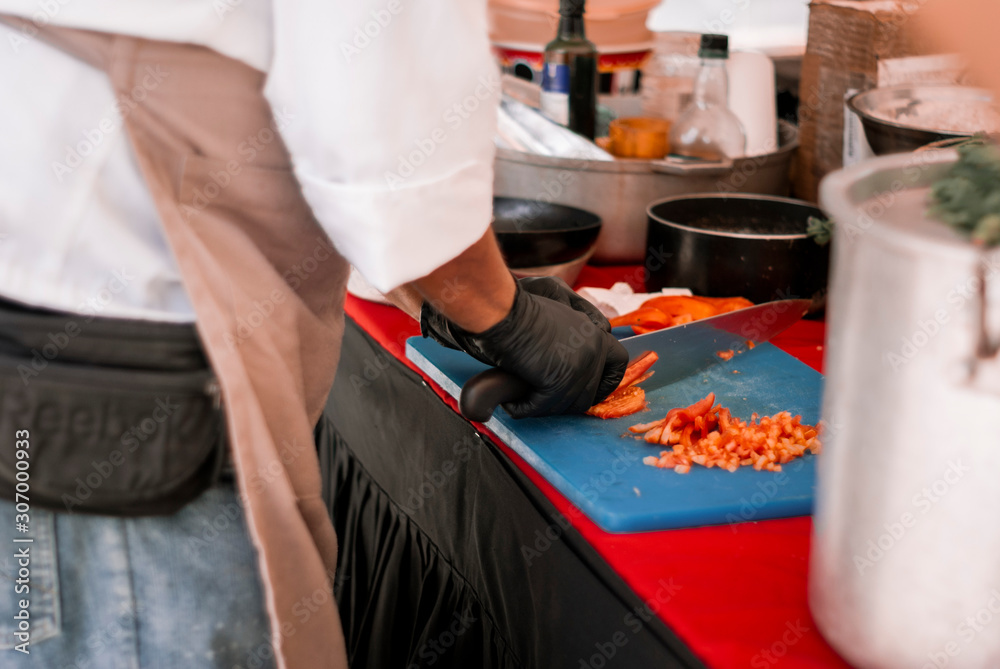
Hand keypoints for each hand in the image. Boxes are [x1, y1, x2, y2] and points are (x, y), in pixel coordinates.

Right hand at [422, 280, 627, 417]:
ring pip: (571, 404)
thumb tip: (575, 349)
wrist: (502, 311)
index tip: (586, 389)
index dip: (603, 381)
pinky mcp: (559, 380)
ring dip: (545, 407)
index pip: (618, 363)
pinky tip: (512, 403)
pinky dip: (525, 408)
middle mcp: (593, 348)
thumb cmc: (519, 305)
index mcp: (594, 331)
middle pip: (592, 391)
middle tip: (545, 400)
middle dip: (568, 400)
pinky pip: (545, 407)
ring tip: (523, 401)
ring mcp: (579, 365)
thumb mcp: (558, 303)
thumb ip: (576, 323)